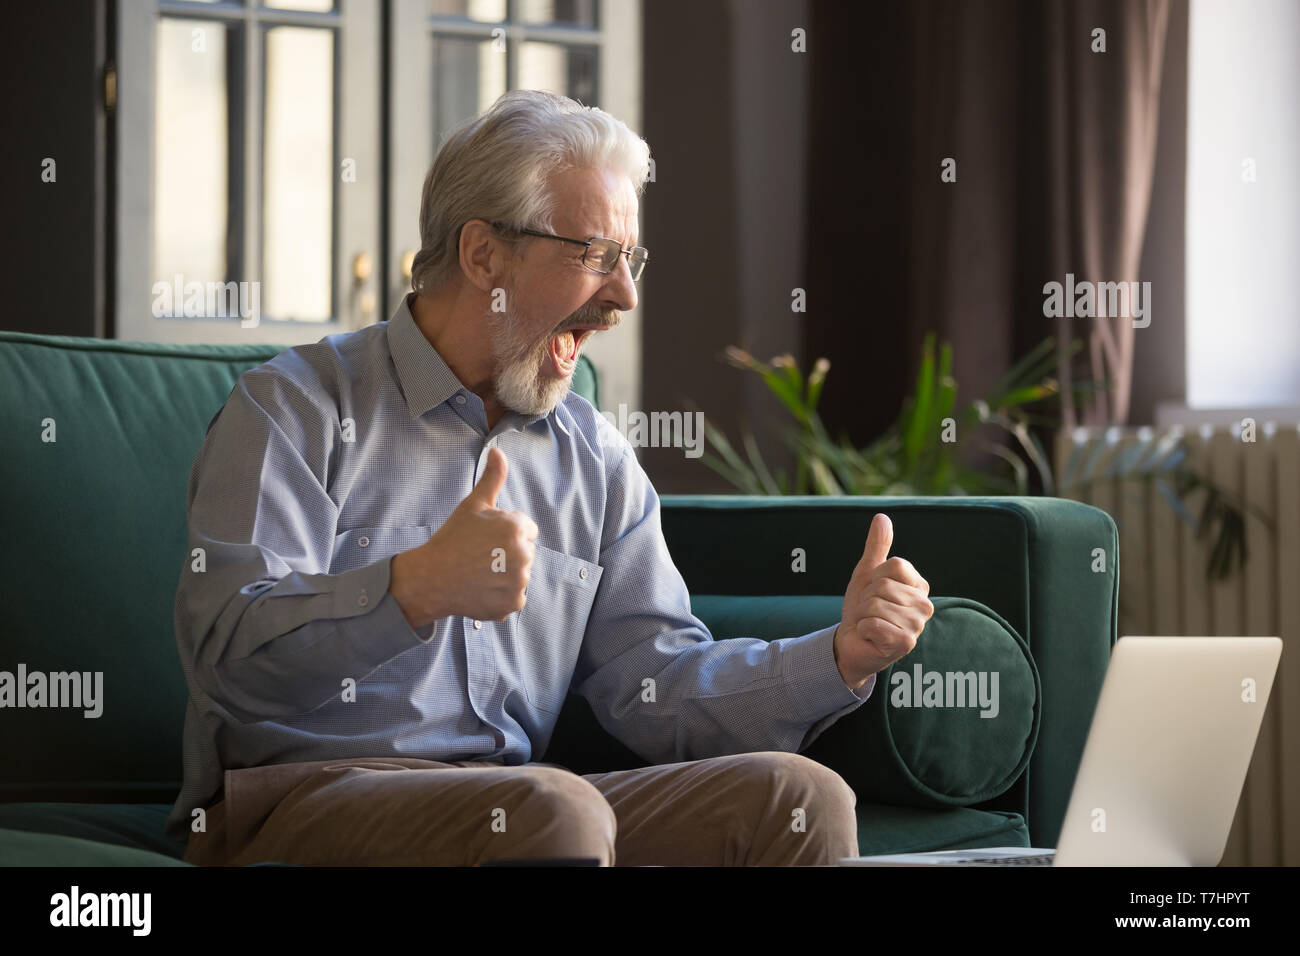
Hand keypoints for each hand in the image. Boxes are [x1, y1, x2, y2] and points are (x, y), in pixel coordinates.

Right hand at [388, 447, 537, 628]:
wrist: (430, 579)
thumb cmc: (451, 539)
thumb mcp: (473, 505)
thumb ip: (493, 477)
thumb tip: (498, 451)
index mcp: (517, 528)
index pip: (526, 529)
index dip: (504, 532)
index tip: (485, 539)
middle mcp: (523, 555)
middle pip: (524, 552)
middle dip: (507, 553)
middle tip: (479, 556)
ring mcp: (519, 582)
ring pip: (520, 574)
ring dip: (504, 575)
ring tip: (479, 572)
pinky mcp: (513, 603)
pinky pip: (515, 597)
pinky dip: (500, 595)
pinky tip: (481, 588)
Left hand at [832, 513, 933, 689]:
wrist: (851, 641)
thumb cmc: (862, 608)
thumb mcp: (867, 573)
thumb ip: (877, 547)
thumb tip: (882, 517)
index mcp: (919, 585)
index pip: (896, 564)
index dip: (875, 576)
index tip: (873, 591)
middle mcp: (924, 605)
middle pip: (883, 585)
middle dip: (865, 598)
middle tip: (869, 611)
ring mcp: (917, 626)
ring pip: (875, 604)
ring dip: (863, 614)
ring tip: (869, 624)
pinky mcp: (905, 643)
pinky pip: (873, 623)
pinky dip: (863, 628)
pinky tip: (870, 635)